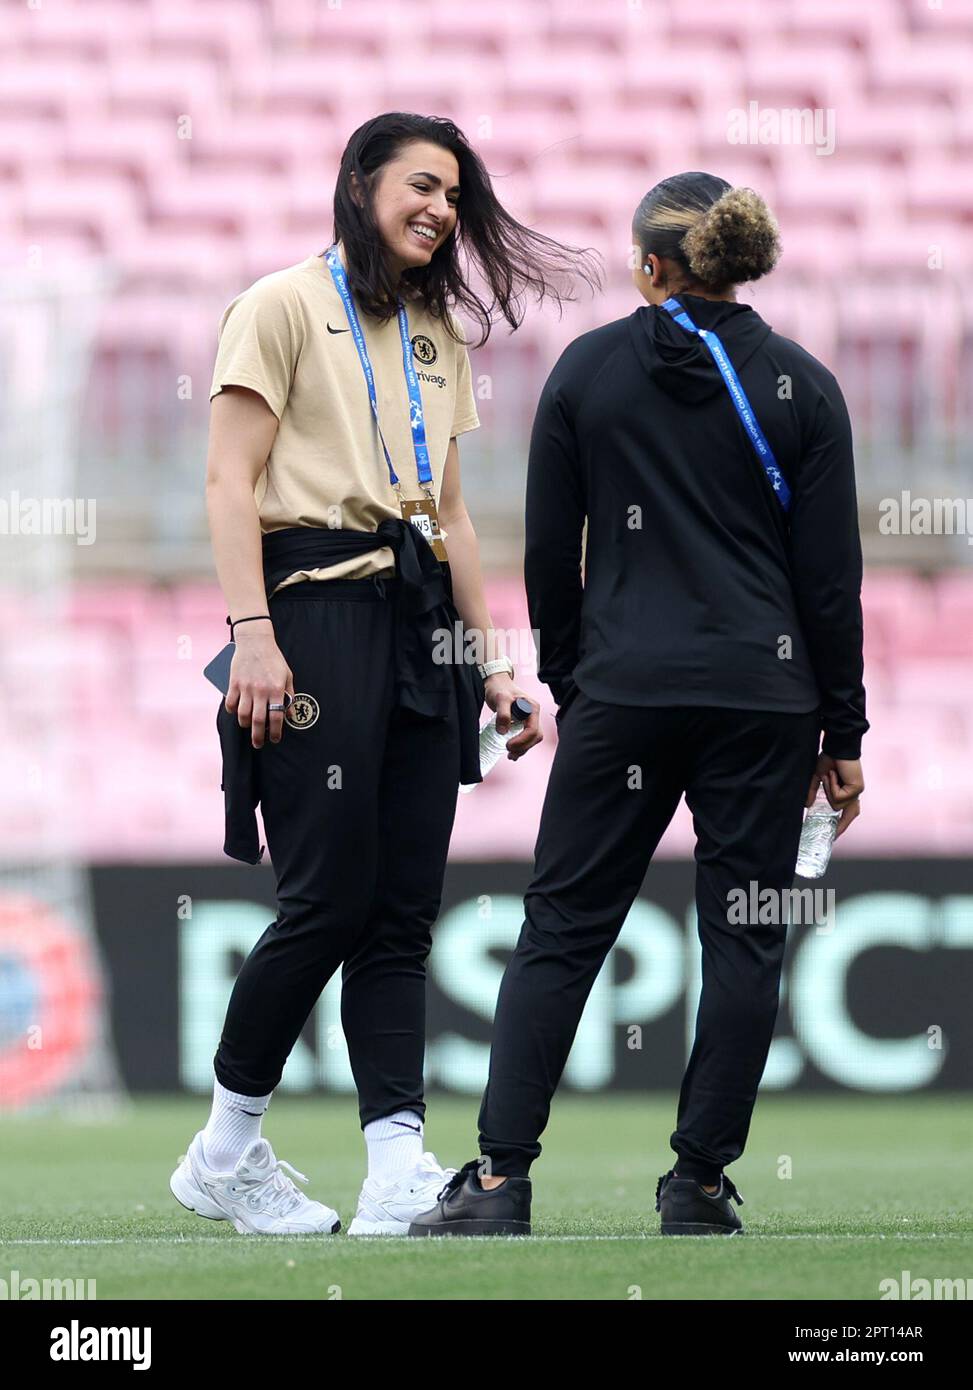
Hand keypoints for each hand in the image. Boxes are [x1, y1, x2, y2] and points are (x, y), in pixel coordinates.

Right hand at [225, 622, 294, 748]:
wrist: (255, 641)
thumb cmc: (273, 658)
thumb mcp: (287, 675)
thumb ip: (289, 695)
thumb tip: (290, 714)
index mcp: (276, 689)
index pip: (276, 716)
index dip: (275, 731)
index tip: (274, 739)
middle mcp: (261, 690)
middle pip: (258, 720)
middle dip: (258, 736)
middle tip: (258, 744)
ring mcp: (246, 687)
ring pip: (243, 714)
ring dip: (245, 725)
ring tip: (248, 727)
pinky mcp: (234, 683)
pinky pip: (230, 703)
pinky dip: (232, 711)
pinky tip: (236, 712)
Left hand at [483, 674, 542, 760]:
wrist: (496, 683)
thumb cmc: (500, 688)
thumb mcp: (501, 698)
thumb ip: (503, 714)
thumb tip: (503, 731)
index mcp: (532, 708)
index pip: (532, 730)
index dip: (522, 740)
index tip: (508, 745)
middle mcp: (533, 715)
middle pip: (535, 736)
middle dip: (524, 747)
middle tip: (509, 752)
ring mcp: (529, 719)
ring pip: (532, 739)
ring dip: (523, 749)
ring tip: (511, 755)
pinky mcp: (522, 723)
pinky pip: (526, 738)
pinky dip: (521, 746)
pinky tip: (513, 752)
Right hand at [806, 753, 863, 838]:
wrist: (837, 747)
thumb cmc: (829, 759)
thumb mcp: (817, 778)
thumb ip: (813, 791)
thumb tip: (807, 806)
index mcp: (847, 790)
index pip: (847, 809)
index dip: (842, 821)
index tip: (834, 833)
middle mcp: (853, 792)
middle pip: (851, 813)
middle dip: (842, 825)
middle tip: (834, 836)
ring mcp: (856, 791)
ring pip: (837, 804)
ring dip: (828, 789)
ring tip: (829, 774)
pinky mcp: (856, 789)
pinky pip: (838, 797)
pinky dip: (832, 786)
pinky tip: (834, 773)